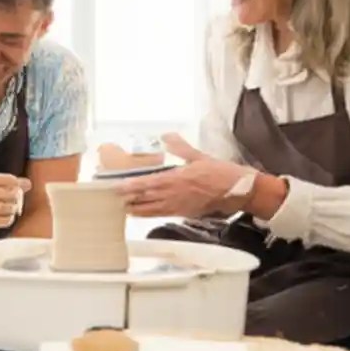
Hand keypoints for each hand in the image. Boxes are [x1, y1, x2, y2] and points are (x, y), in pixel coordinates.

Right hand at [0, 173, 32, 236]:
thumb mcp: (0, 187)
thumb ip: (15, 184)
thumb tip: (28, 183)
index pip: (5, 179)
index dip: (12, 182)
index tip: (17, 184)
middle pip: (6, 193)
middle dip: (15, 196)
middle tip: (17, 199)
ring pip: (4, 207)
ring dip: (11, 208)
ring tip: (12, 208)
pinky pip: (3, 220)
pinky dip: (8, 219)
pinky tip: (7, 217)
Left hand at [118, 133, 254, 217]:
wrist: (239, 192)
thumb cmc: (221, 174)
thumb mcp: (199, 156)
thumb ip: (180, 147)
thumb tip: (167, 136)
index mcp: (176, 179)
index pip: (147, 184)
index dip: (130, 186)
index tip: (116, 186)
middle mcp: (173, 195)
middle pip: (143, 199)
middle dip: (127, 199)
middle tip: (110, 198)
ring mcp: (177, 206)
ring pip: (149, 209)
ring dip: (134, 208)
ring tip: (118, 207)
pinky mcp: (182, 213)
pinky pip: (159, 214)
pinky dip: (146, 214)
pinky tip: (137, 213)